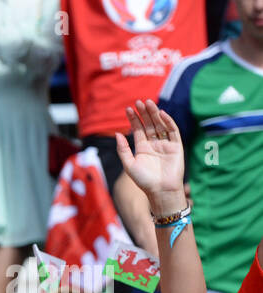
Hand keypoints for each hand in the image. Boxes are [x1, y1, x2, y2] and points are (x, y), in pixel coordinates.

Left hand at [116, 99, 185, 214]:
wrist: (160, 191)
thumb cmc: (144, 181)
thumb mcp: (129, 165)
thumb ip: (123, 150)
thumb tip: (117, 133)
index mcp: (142, 148)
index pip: (138, 129)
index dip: (134, 119)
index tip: (128, 108)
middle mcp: (154, 144)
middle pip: (149, 124)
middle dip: (144, 113)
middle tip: (138, 102)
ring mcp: (165, 144)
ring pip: (160, 125)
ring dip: (155, 114)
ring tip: (148, 103)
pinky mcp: (176, 146)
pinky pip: (172, 131)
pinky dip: (168, 122)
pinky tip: (161, 113)